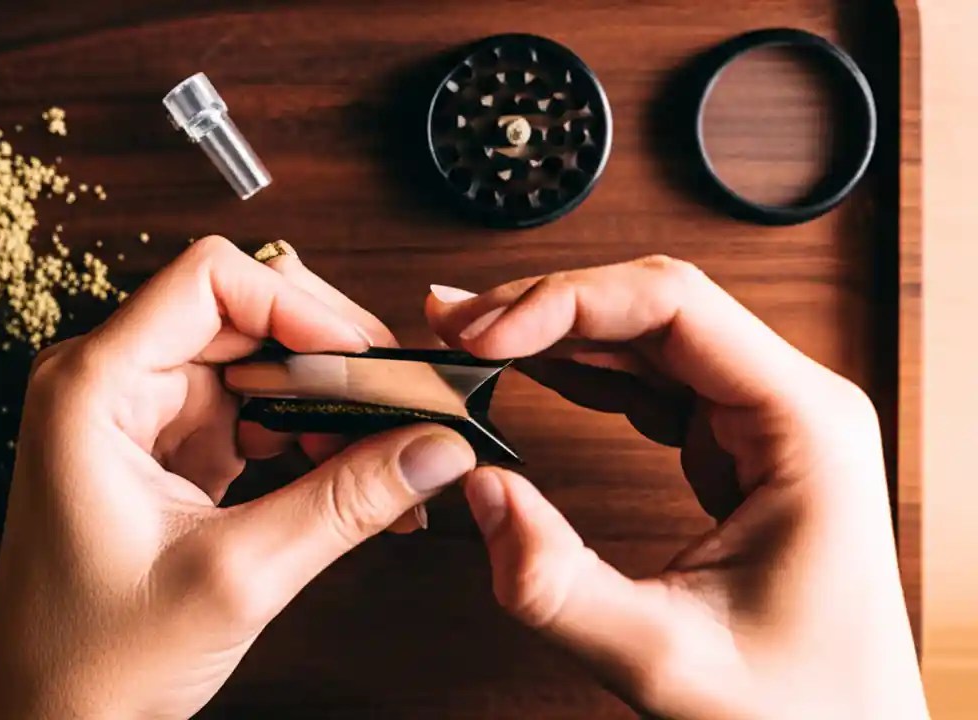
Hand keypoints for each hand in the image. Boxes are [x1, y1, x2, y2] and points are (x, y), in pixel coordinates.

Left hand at [0, 237, 475, 719]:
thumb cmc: (93, 662)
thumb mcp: (237, 577)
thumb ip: (344, 502)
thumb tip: (434, 448)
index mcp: (92, 387)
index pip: (211, 279)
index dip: (300, 308)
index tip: (366, 361)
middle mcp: (108, 383)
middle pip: (244, 317)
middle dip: (331, 362)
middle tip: (401, 410)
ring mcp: (135, 417)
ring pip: (257, 369)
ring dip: (328, 407)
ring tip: (389, 457)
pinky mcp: (161, 452)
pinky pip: (250, 417)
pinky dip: (305, 441)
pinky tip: (353, 479)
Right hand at [426, 256, 928, 719]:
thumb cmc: (799, 705)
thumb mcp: (665, 660)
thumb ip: (556, 583)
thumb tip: (478, 490)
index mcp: (804, 426)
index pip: (673, 307)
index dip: (565, 303)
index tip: (483, 334)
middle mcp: (793, 405)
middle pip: (656, 305)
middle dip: (547, 306)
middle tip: (455, 325)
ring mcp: (767, 421)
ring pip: (647, 335)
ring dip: (556, 331)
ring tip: (472, 340)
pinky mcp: (738, 447)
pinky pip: (651, 380)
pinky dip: (580, 371)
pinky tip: (527, 370)